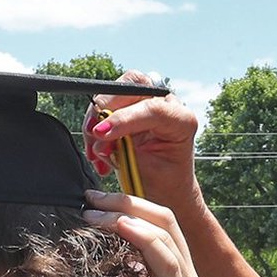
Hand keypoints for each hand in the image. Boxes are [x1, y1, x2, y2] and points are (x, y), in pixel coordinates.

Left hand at [80, 189, 216, 276]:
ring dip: (126, 214)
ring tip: (92, 211)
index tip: (89, 205)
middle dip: (124, 201)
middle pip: (163, 219)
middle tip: (88, 197)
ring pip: (166, 233)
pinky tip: (119, 228)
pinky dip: (142, 238)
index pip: (156, 228)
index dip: (125, 209)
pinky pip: (166, 263)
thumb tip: (87, 274)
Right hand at [86, 81, 202, 210]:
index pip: (150, 108)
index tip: (101, 134)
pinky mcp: (130, 108)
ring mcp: (147, 102)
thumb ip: (124, 152)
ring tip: (97, 154)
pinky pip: (104, 107)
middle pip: (129, 88)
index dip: (122, 119)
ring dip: (96, 122)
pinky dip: (95, 128)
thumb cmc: (164, 183)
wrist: (166, 189)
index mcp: (182, 121)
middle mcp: (166, 105)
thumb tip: (98, 138)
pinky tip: (97, 152)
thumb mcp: (147, 173)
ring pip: (112, 95)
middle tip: (94, 137)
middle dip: (104, 111)